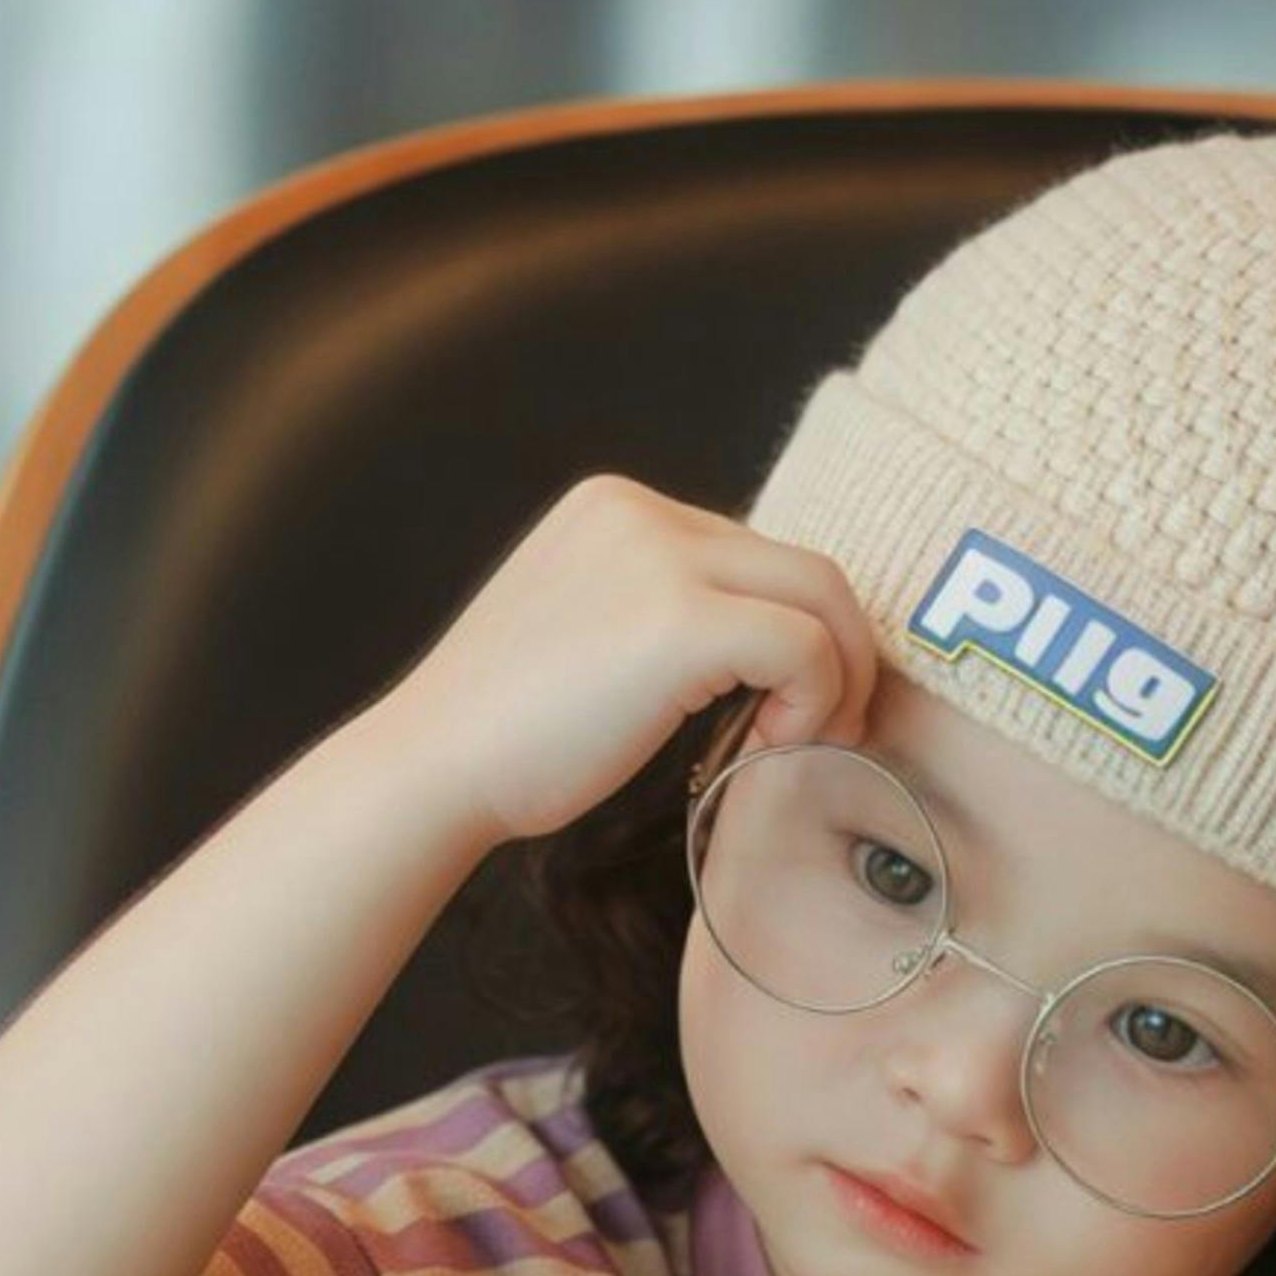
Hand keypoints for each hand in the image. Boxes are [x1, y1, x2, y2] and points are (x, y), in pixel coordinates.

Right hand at [374, 473, 879, 853]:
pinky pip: (806, 644)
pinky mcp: (681, 619)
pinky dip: (816, 700)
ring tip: (799, 742)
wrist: (433, 767)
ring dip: (839, 677)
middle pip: (805, 565)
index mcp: (618, 508)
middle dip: (842, 652)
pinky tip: (769, 746)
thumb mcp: (589, 636)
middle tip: (829, 729)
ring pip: (821, 596)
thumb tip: (769, 652)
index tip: (784, 707)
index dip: (794, 633)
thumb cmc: (506, 735)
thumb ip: (662, 615)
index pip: (753, 556)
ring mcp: (661, 557)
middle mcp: (642, 511)